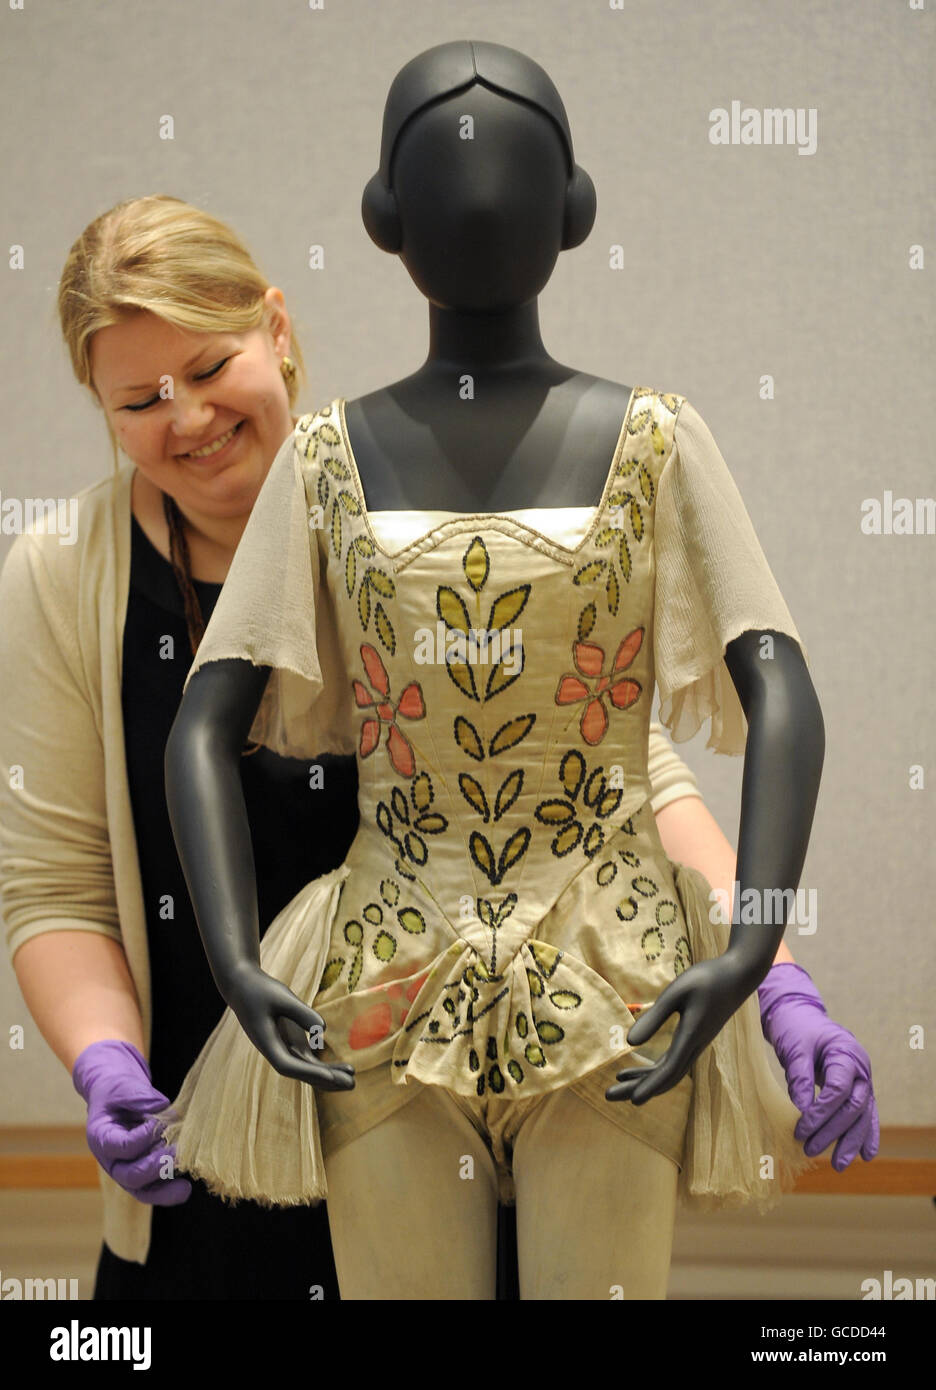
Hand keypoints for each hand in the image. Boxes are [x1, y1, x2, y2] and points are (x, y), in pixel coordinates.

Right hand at [72, 1039, 191, 1205]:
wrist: (116, 1096)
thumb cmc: (118, 1091)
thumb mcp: (124, 1086)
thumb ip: (141, 1097)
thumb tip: (164, 1109)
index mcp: (101, 1137)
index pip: (121, 1147)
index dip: (143, 1138)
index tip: (159, 1123)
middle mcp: (111, 1160)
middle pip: (130, 1176)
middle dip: (155, 1166)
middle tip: (178, 1152)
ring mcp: (125, 1169)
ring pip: (141, 1190)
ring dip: (164, 1188)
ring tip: (185, 1185)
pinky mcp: (140, 1173)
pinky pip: (152, 1190)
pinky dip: (168, 1192)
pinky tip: (185, 1187)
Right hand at [224, 965, 355, 1088]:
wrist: (245, 986)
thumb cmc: (260, 990)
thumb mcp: (281, 996)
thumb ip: (301, 1012)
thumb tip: (323, 1029)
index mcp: (267, 1043)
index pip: (287, 1065)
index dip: (308, 1072)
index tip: (330, 1077)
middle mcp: (276, 1051)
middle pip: (301, 1072)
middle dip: (325, 1079)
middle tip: (351, 1084)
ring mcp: (285, 1048)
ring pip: (308, 1068)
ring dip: (329, 1075)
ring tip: (353, 1079)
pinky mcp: (293, 1042)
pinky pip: (311, 1059)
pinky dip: (327, 1065)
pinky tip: (346, 1068)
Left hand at [607, 953, 754, 1103]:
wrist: (738, 975)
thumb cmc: (707, 979)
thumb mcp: (676, 993)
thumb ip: (654, 1017)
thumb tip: (629, 1043)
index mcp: (691, 1036)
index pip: (669, 1069)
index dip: (650, 1085)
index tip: (633, 1100)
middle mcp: (694, 1046)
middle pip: (665, 1077)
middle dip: (637, 1087)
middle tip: (608, 1096)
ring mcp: (695, 1044)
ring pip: (667, 1071)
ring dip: (642, 1079)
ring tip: (616, 1084)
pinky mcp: (693, 1038)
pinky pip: (671, 1062)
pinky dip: (651, 1068)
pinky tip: (631, 1068)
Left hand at [758, 963, 878, 1169]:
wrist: (802, 1017)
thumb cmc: (797, 1029)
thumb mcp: (794, 1048)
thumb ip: (800, 1077)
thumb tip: (802, 1109)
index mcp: (846, 1053)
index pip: (838, 1089)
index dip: (821, 1111)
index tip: (801, 1128)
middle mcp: (860, 1068)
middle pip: (852, 1106)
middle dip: (832, 1131)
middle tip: (810, 1148)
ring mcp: (862, 1079)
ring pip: (862, 1115)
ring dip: (851, 1141)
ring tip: (839, 1165)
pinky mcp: (857, 1089)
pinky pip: (865, 1114)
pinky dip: (866, 1134)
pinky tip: (865, 1155)